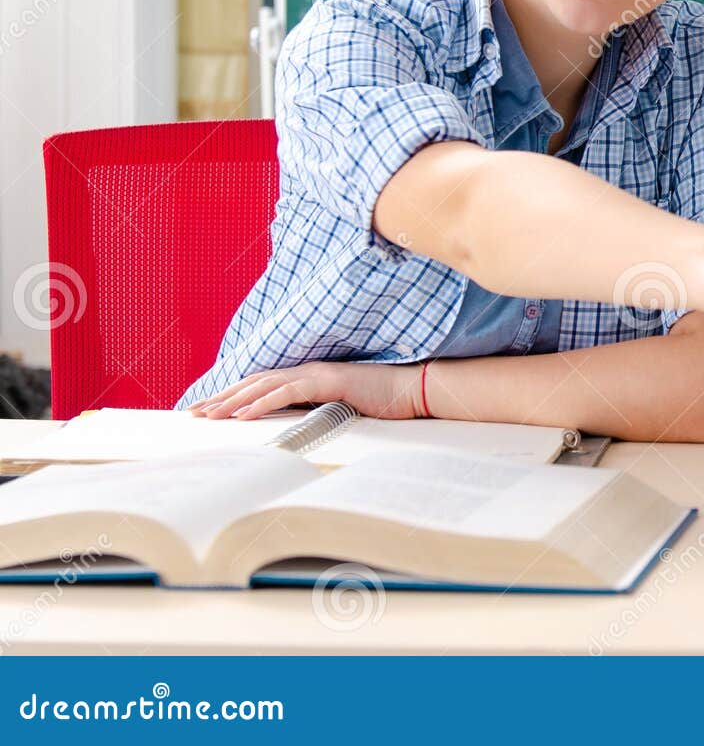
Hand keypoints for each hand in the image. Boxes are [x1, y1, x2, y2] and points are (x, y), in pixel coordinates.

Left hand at [187, 361, 422, 420]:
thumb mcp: (343, 408)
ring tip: (209, 415)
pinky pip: (286, 392)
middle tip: (193, 412)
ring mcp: (317, 373)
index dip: (233, 395)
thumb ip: (319, 411)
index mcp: (310, 376)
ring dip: (233, 400)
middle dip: (221, 397)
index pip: (263, 384)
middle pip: (254, 381)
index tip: (208, 409)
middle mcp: (308, 370)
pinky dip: (261, 403)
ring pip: (264, 385)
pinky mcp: (328, 380)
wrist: (415, 390)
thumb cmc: (385, 401)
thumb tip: (296, 428)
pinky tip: (241, 414)